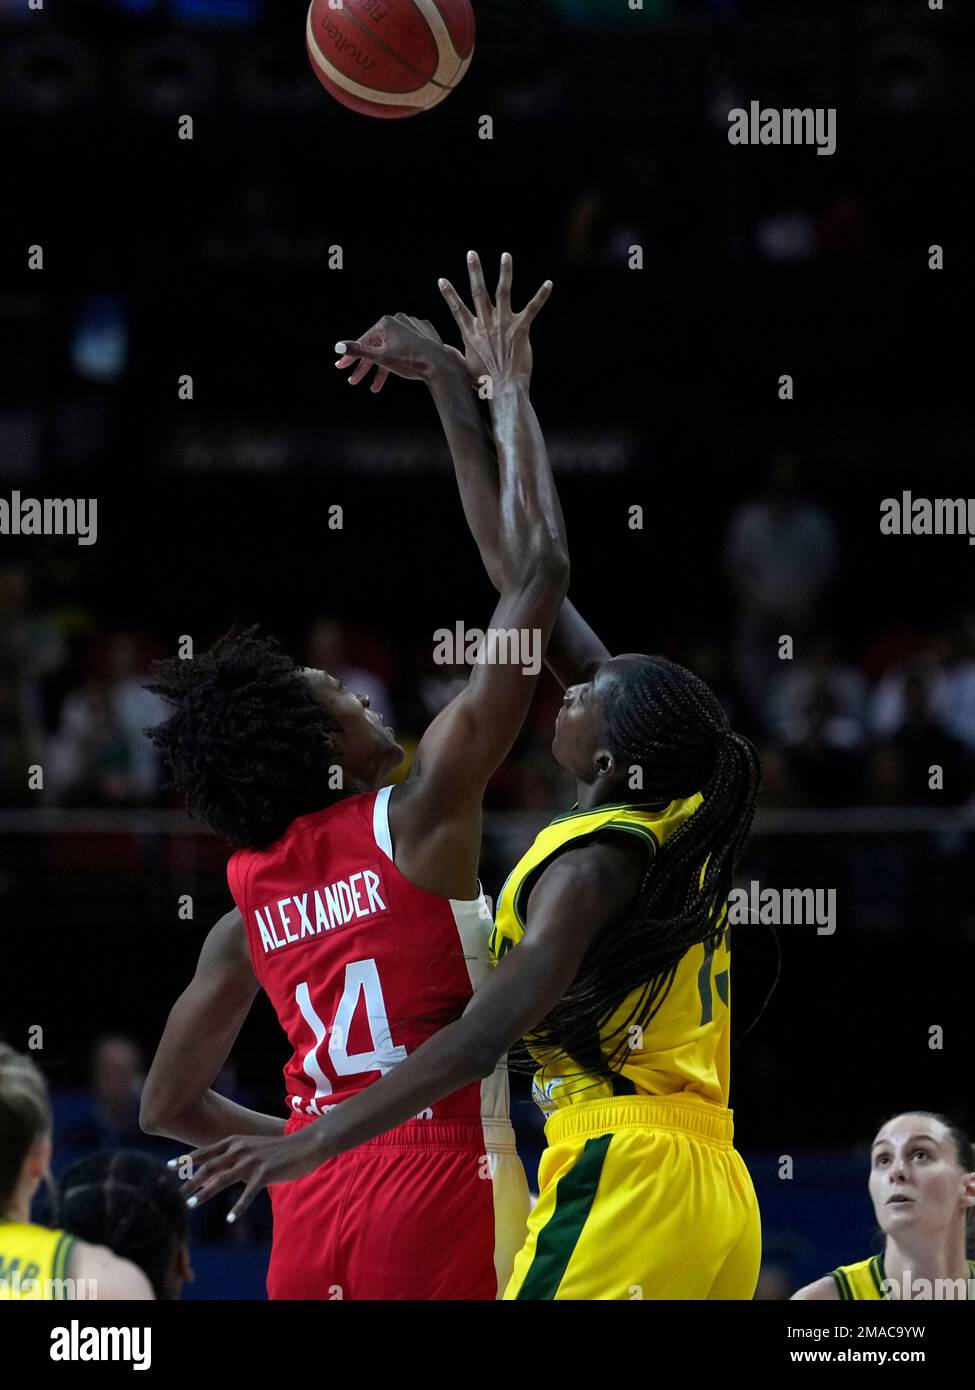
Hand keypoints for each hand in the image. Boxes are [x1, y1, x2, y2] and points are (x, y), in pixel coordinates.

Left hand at [174, 1123, 332, 1221]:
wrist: (306, 1144)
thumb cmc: (279, 1149)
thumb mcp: (253, 1148)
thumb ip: (236, 1157)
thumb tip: (220, 1170)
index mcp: (235, 1142)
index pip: (205, 1152)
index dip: (186, 1159)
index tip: (169, 1167)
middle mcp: (240, 1149)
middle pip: (208, 1167)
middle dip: (190, 1181)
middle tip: (177, 1196)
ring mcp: (251, 1161)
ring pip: (222, 1179)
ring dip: (205, 1192)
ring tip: (192, 1205)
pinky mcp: (265, 1173)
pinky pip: (247, 1193)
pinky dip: (238, 1206)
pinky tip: (230, 1218)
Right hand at [335, 314, 461, 394]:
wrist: (440, 366)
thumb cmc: (410, 361)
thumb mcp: (380, 358)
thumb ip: (358, 351)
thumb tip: (337, 346)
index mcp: (386, 323)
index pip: (363, 342)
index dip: (351, 358)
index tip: (341, 368)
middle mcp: (398, 319)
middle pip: (377, 346)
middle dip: (366, 367)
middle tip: (354, 380)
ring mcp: (413, 325)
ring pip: (391, 348)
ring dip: (382, 368)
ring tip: (375, 385)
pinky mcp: (425, 333)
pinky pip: (406, 346)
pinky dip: (400, 358)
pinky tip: (398, 370)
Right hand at [438, 251, 551, 391]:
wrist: (504, 389)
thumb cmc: (485, 383)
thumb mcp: (464, 369)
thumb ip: (455, 355)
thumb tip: (443, 349)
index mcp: (471, 333)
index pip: (457, 309)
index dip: (449, 294)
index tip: (442, 280)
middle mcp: (485, 324)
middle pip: (478, 292)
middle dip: (474, 271)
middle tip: (471, 254)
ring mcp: (503, 324)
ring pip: (503, 292)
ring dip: (505, 272)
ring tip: (505, 255)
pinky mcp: (521, 329)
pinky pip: (532, 308)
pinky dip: (541, 296)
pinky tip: (549, 284)